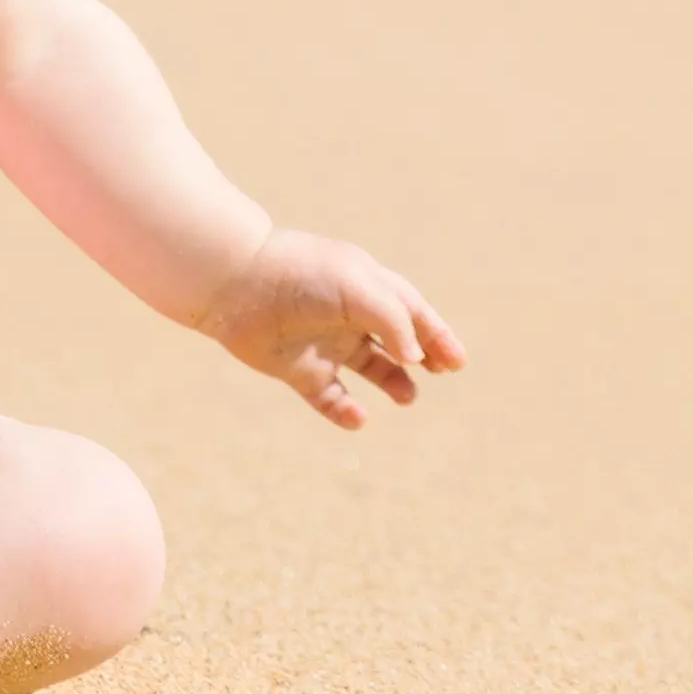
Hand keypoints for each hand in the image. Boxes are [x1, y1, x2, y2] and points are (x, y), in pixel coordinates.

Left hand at [195, 228, 466, 427]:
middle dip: (424, 356)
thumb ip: (395, 320)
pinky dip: (346, 411)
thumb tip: (416, 357)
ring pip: (369, 367)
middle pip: (397, 340)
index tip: (456, 361)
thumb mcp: (359, 288)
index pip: (412, 311)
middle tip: (443, 372)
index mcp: (365, 286)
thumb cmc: (302, 275)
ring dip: (393, 383)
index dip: (437, 334)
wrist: (236, 284)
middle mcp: (348, 315)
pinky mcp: (298, 369)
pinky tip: (358, 417)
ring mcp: (324, 342)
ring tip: (407, 397)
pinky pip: (329, 397)